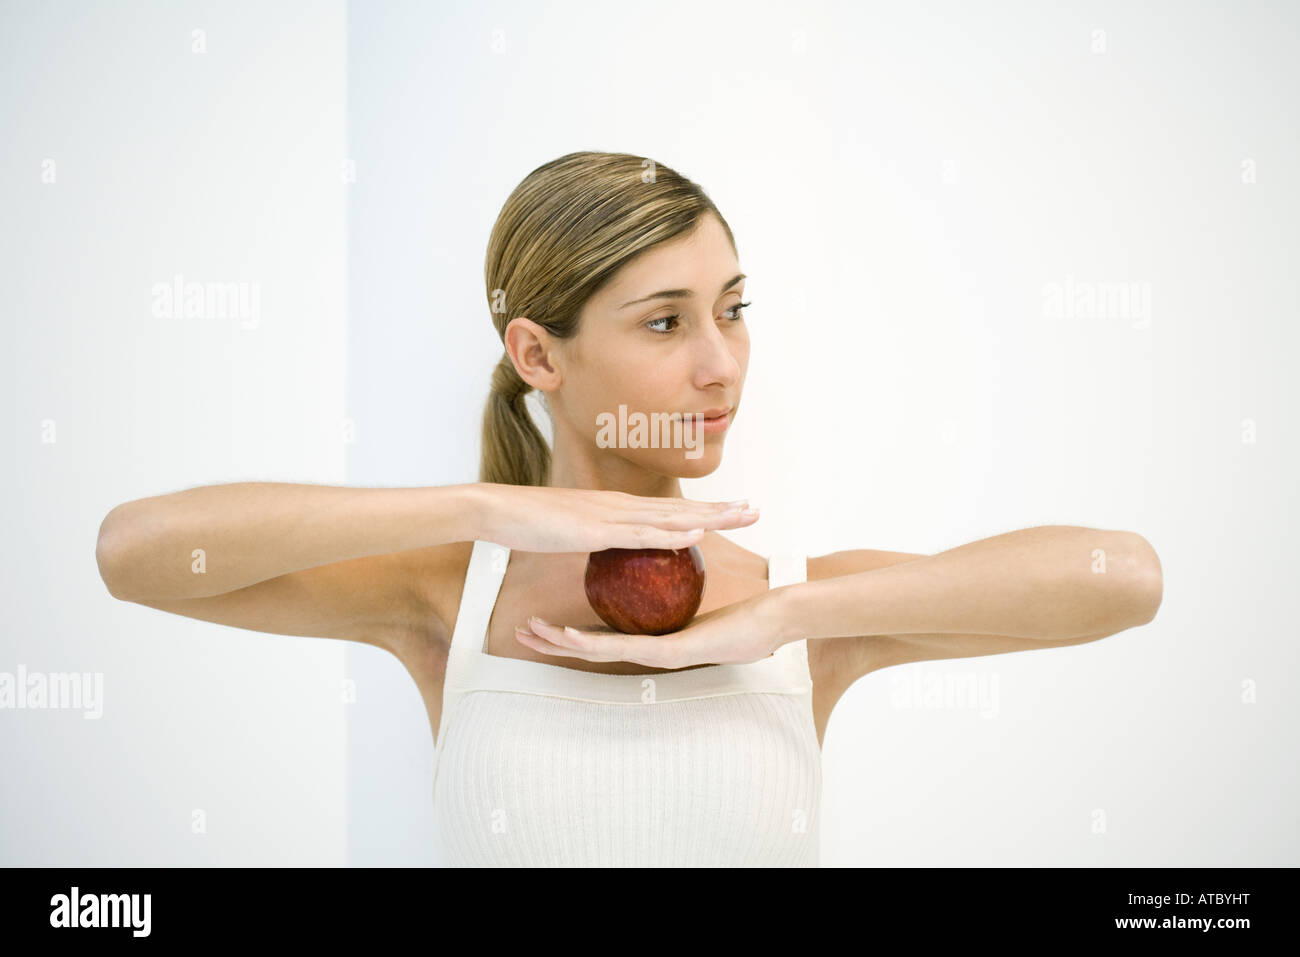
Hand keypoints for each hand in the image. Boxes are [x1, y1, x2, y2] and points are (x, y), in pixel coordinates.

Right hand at [472, 482, 759, 552]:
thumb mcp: (568, 535)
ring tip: (743, 516)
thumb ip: (592, 542)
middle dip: (720, 509)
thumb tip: (605, 555)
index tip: (730, 510)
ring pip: (672, 518)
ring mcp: (611, 515)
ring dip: (710, 517)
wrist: (498, 510)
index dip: (701, 509)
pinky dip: (673, 535)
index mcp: (615, 508)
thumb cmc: (527, 524)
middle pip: (681, 509)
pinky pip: (642, 535)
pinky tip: (698, 536)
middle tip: (755, 509)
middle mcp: (620, 506)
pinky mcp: (597, 530)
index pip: (668, 509)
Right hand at [514, 588, 788, 669]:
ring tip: (528, 633)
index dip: (571, 633)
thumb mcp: (702, 598)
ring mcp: (658, 655)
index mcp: (654, 638)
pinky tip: (564, 635)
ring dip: (560, 643)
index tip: (543, 622)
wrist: (772, 621)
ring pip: (598, 650)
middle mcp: (650, 651)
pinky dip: (589, 642)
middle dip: (553, 642)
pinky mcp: (669, 654)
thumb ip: (677, 590)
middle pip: (592, 647)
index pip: (603, 636)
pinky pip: (623, 646)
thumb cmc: (745, 614)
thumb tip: (663, 566)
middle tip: (520, 632)